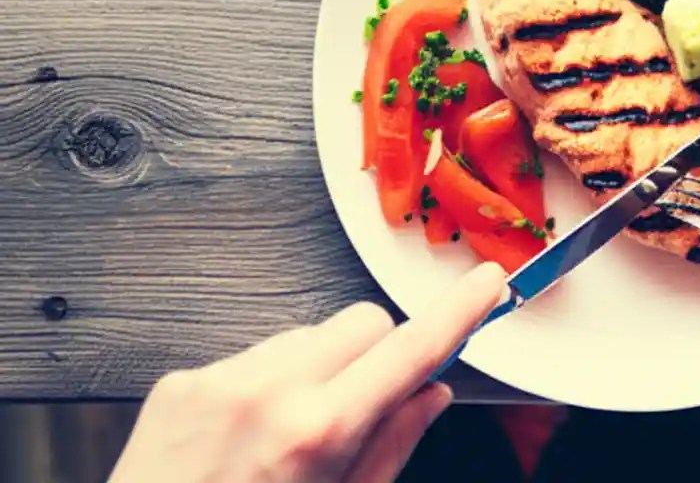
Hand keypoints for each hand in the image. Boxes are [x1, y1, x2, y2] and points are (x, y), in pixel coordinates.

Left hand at [109, 262, 506, 482]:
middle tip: (371, 402)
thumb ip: (391, 447)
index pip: (409, 351)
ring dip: (321, 367)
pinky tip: (251, 434)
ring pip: (308, 335)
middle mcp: (266, 393)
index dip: (457, 313)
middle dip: (381, 351)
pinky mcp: (183, 381)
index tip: (486, 284)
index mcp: (316, 433)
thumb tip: (431, 395)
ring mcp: (219, 381)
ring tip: (295, 432)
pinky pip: (253, 356)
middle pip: (363, 322)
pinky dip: (268, 383)